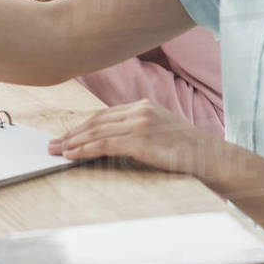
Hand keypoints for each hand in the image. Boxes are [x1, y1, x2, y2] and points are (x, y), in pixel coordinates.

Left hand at [47, 99, 222, 178]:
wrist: (209, 157)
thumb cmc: (187, 151)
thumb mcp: (161, 133)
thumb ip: (139, 131)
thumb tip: (112, 143)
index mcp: (144, 106)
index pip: (105, 114)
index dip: (83, 125)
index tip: (66, 135)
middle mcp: (140, 110)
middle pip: (96, 120)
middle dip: (72, 133)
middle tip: (53, 144)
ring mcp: (140, 123)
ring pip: (97, 131)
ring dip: (73, 142)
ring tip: (57, 150)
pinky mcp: (141, 139)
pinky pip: (105, 143)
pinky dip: (85, 149)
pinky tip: (73, 155)